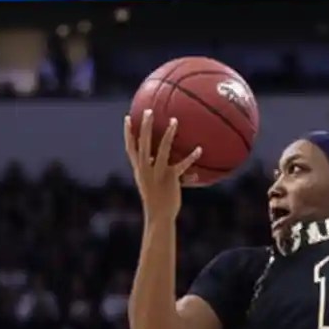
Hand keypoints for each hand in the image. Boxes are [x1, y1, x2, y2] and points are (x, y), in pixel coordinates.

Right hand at [123, 109, 202, 224]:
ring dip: (168, 134)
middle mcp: (146, 169)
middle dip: (146, 126)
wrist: (159, 216)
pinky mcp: (170, 179)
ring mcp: (157, 173)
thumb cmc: (157, 201)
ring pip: (162, 149)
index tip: (128, 118)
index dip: (128, 133)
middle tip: (149, 111)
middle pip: (144, 143)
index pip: (130, 148)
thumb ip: (157, 170)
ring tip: (174, 121)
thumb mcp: (152, 184)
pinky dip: (191, 157)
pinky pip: (182, 165)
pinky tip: (199, 149)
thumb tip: (165, 160)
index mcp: (139, 169)